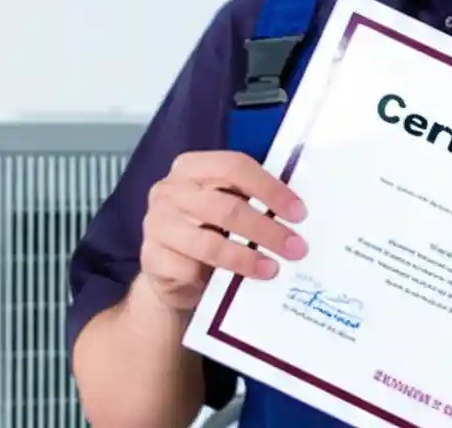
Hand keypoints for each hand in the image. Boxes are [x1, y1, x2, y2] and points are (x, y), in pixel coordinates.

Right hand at [138, 151, 309, 311]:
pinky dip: (218, 277)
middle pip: (226, 207)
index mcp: (192, 167)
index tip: (299, 213)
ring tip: (273, 269)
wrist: (170, 272)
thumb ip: (251, 200)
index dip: (270, 189)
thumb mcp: (227, 206)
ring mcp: (157, 224)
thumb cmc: (208, 230)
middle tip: (296, 247)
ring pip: (209, 243)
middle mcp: (170, 190)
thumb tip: (298, 212)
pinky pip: (190, 270)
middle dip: (266, 230)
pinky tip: (238, 284)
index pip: (235, 166)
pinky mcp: (151, 258)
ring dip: (247, 259)